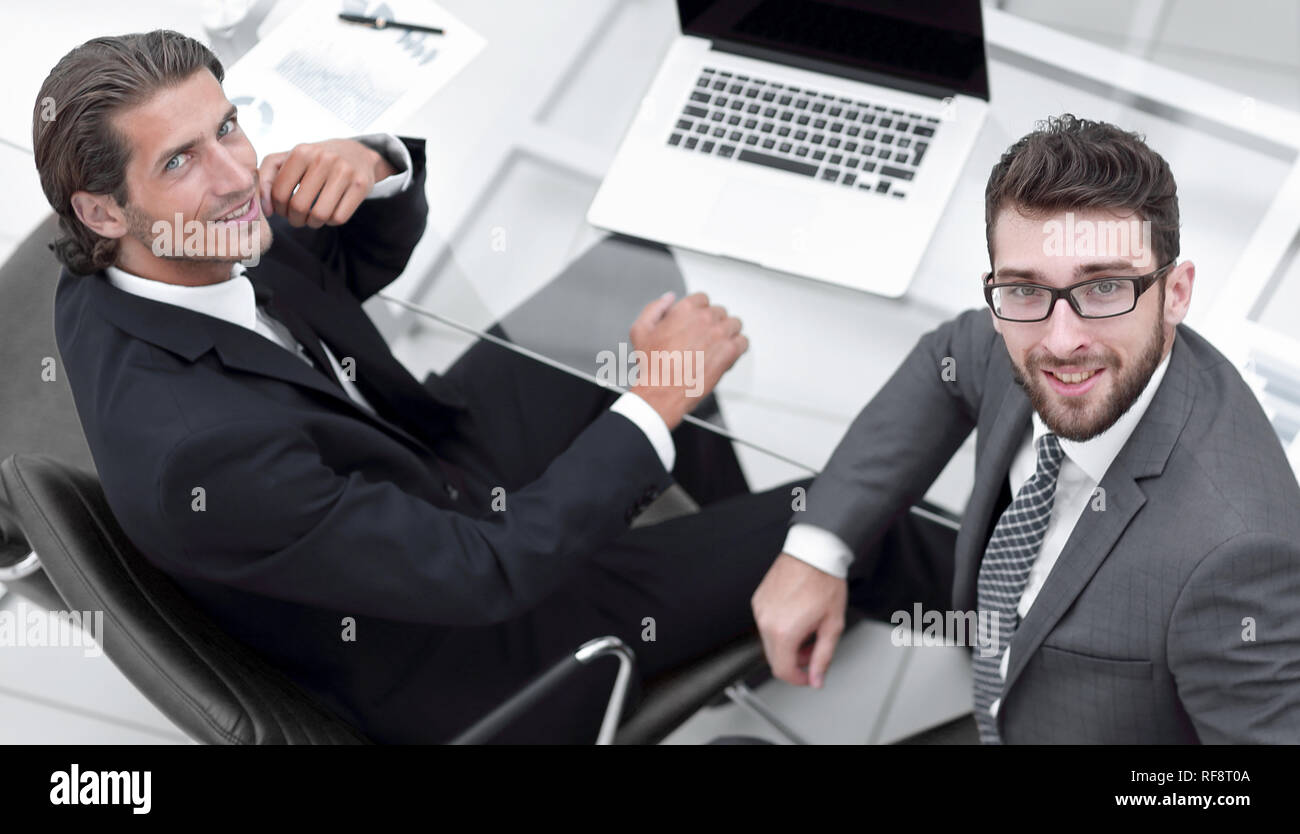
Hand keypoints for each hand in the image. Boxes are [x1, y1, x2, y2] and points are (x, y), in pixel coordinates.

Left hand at [258, 139, 396, 227]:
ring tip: (312, 218)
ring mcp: (345, 171)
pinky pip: (339, 218)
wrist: (357, 153)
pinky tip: (330, 213)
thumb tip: (267, 210)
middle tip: (298, 218)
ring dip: (312, 223)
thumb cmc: (316, 160)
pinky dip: (331, 222)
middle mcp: (324, 159)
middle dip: (295, 219)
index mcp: (302, 151)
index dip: (278, 209)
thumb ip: (267, 178)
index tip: (284, 210)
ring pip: (320, 215)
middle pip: (299, 206)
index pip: (279, 193)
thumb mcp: (288, 159)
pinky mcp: (361, 185)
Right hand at [627, 291, 747, 429]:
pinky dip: (738, 347)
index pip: (703, 299)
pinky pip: (743, 342)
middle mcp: (705, 318)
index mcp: (685, 309)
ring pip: (734, 324)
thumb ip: (655, 308)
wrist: (662, 391)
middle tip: (704, 339)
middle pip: (719, 312)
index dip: (699, 312)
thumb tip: (670, 298)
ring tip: (717, 347)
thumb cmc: (652, 365)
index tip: (696, 323)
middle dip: (713, 323)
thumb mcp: (640, 329)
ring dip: (728, 333)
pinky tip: (726, 355)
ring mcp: (720, 334)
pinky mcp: (730, 352)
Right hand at [751, 552, 846, 687]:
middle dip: (794, 660)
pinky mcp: (758, 599)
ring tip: (806, 629)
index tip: (807, 676)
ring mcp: (760, 609)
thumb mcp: (832, 625)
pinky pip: (766, 624)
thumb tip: (816, 679)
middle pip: (774, 658)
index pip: (783, 670)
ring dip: (786, 644)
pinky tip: (795, 615)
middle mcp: (767, 621)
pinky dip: (779, 628)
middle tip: (812, 648)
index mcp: (784, 631)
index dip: (798, 679)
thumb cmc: (824, 582)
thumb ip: (823, 657)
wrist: (813, 552)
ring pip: (769, 642)